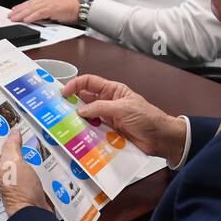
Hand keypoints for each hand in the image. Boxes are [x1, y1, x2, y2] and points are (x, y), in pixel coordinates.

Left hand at [0, 130, 50, 216]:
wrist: (34, 212)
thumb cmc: (19, 189)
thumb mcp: (12, 162)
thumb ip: (11, 145)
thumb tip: (13, 131)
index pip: (0, 143)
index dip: (6, 132)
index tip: (15, 119)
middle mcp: (10, 170)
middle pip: (17, 150)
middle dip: (25, 140)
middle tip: (35, 125)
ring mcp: (24, 177)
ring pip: (31, 158)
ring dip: (38, 150)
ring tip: (47, 136)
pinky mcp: (37, 182)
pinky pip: (42, 168)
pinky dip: (47, 162)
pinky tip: (54, 154)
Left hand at [8, 0, 82, 24]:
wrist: (80, 8)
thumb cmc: (70, 9)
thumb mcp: (54, 10)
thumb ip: (45, 13)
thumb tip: (37, 19)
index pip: (31, 2)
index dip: (21, 7)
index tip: (14, 11)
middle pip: (29, 5)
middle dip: (19, 11)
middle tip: (10, 16)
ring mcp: (49, 3)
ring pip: (32, 8)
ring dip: (22, 14)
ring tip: (15, 18)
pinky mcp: (53, 8)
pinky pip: (40, 13)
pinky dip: (32, 16)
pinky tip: (26, 20)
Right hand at [66, 73, 186, 160]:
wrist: (161, 138)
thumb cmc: (147, 117)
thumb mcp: (123, 108)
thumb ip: (100, 108)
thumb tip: (80, 110)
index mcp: (112, 91)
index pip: (89, 82)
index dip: (75, 85)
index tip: (63, 93)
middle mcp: (107, 103)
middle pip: (84, 100)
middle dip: (72, 104)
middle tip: (58, 110)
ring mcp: (107, 119)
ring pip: (86, 117)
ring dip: (78, 121)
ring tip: (66, 125)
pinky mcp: (108, 133)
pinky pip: (92, 132)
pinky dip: (85, 134)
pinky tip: (78, 137)